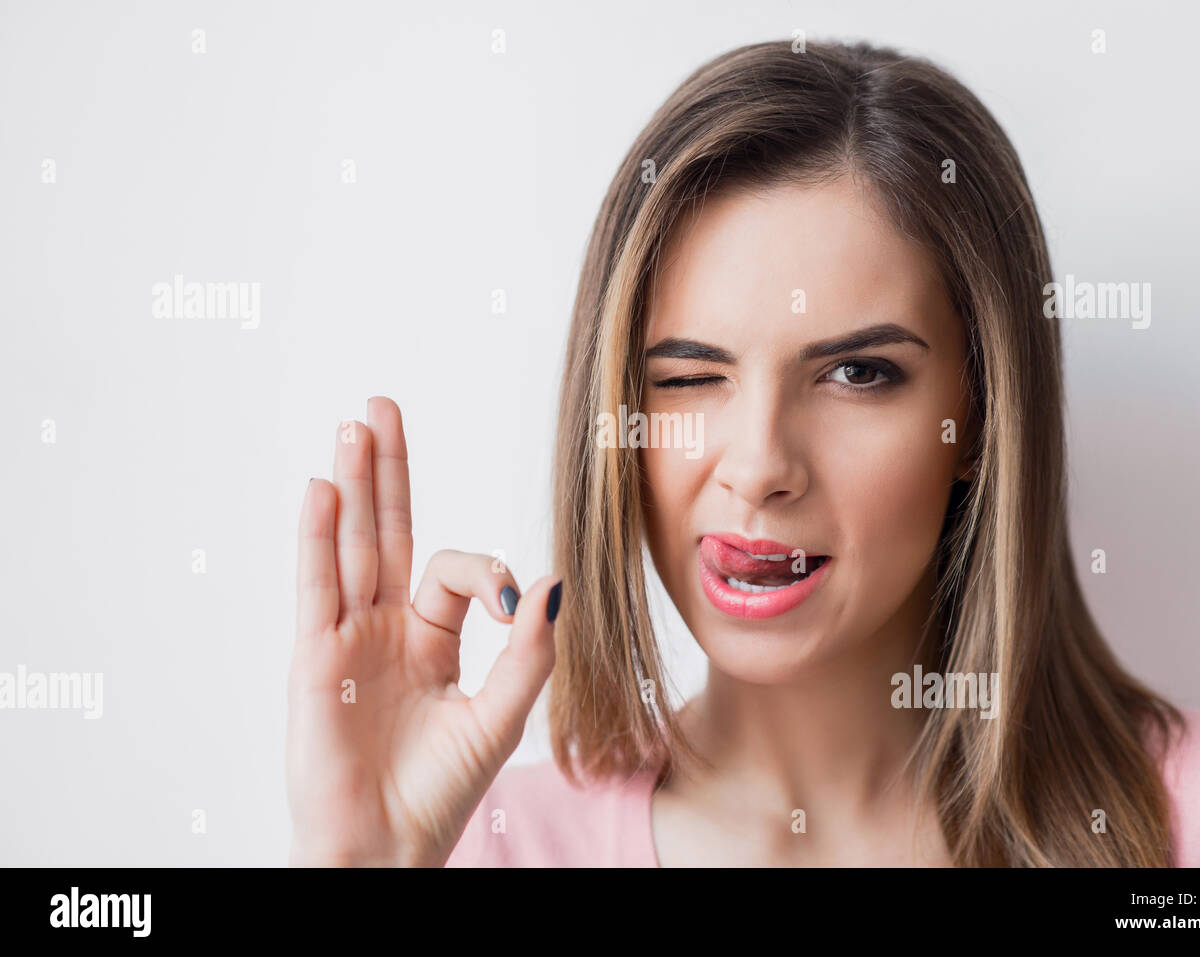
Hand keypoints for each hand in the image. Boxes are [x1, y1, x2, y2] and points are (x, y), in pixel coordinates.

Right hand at [286, 396, 561, 865]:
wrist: (387, 846)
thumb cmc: (440, 791)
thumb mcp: (501, 714)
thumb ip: (528, 650)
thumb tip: (550, 582)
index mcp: (431, 638)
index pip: (454, 572)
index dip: (484, 572)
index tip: (507, 605)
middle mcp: (385, 628)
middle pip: (388, 533)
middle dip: (387, 470)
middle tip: (381, 405)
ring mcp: (346, 637)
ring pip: (350, 546)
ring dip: (353, 485)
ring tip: (354, 427)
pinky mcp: (314, 657)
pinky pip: (316, 586)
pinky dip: (319, 537)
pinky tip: (325, 488)